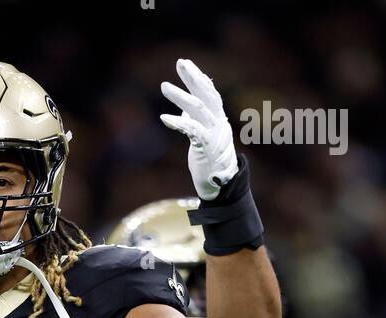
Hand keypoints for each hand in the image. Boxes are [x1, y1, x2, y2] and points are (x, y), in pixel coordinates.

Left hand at [160, 58, 238, 200]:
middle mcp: (218, 123)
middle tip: (180, 62)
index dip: (199, 78)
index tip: (186, 65)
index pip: (210, 93)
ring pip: (198, 109)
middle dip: (193, 77)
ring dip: (180, 96)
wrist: (221, 185)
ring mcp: (214, 134)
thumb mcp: (203, 136)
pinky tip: (164, 118)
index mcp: (218, 119)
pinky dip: (178, 122)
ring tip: (164, 86)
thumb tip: (186, 106)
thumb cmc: (210, 161)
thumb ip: (196, 120)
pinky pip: (192, 130)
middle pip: (206, 94)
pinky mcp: (207, 147)